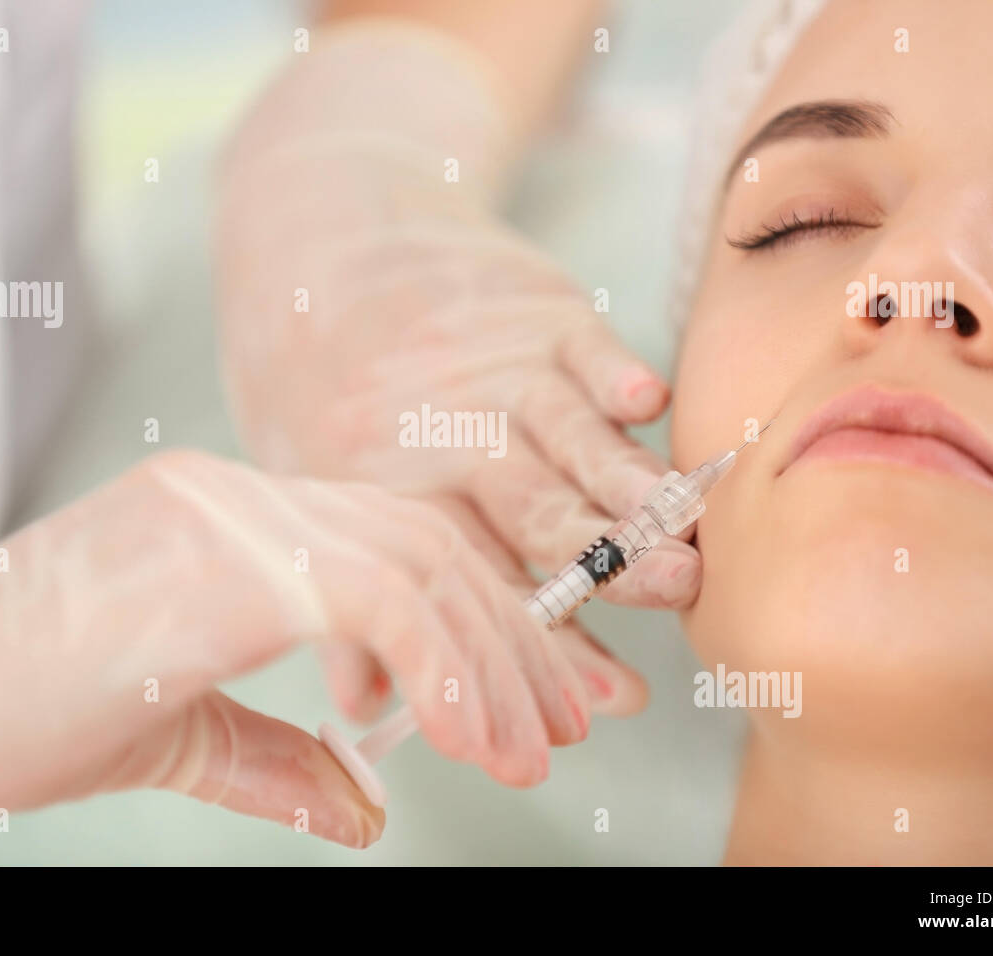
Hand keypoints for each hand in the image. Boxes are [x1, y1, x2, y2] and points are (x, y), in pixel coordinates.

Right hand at [0, 451, 588, 853]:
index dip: (483, 617)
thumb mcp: (172, 736)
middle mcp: (239, 496)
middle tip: (567, 721)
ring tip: (531, 749)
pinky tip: (466, 735)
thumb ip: (276, 757)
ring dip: (490, 661)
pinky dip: (436, 662)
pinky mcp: (213, 556)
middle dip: (513, 637)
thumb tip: (363, 807)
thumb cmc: (10, 718)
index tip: (541, 691)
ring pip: (416, 562)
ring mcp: (226, 513)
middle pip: (426, 543)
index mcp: (234, 523)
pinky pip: (372, 594)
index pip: (397, 545)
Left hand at [214, 24, 701, 722]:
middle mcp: (441, 425)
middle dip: (607, 562)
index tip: (603, 696)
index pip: (475, 581)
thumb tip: (364, 712)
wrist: (325, 219)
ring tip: (692, 534)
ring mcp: (491, 359)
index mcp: (384, 483)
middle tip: (676, 596)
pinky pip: (585, 343)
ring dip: (632, 487)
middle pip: (533, 509)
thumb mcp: (300, 472)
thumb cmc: (313, 366)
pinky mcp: (534, 304)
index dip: (542, 642)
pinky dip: (613, 374)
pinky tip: (649, 407)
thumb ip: (348, 586)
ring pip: (570, 436)